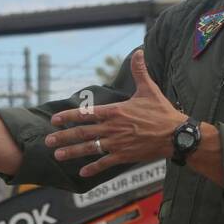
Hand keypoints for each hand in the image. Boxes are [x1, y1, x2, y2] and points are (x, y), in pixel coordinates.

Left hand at [46, 49, 186, 178]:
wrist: (175, 135)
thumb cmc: (162, 112)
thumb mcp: (149, 89)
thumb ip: (140, 71)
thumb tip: (139, 52)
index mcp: (115, 111)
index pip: (86, 114)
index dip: (68, 117)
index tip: (55, 120)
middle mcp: (112, 128)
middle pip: (82, 133)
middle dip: (63, 137)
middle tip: (48, 141)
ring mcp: (117, 144)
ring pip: (89, 148)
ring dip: (72, 152)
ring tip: (58, 155)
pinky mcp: (124, 156)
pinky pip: (105, 163)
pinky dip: (93, 168)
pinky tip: (82, 172)